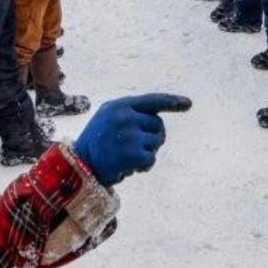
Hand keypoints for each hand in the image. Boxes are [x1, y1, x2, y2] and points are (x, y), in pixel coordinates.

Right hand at [74, 93, 192, 186]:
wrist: (79, 166)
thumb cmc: (97, 142)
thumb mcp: (108, 117)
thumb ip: (131, 112)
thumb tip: (158, 116)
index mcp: (120, 106)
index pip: (152, 100)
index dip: (172, 102)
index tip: (188, 104)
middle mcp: (125, 117)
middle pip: (158, 124)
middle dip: (153, 136)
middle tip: (138, 146)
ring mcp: (129, 135)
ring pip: (157, 141)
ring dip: (148, 151)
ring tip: (130, 156)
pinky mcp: (132, 154)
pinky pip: (152, 158)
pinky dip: (145, 166)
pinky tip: (131, 167)